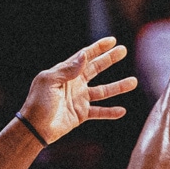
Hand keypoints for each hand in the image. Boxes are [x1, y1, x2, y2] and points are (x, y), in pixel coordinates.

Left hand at [20, 37, 138, 145]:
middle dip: (109, 59)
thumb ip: (68, 69)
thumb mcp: (50, 81)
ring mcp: (79, 99)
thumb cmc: (38, 102)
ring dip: (118, 86)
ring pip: (103, 91)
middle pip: (96, 69)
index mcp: (65, 72)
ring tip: (133, 82)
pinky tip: (122, 111)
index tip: (111, 41)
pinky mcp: (81, 114)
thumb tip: (84, 55)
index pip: (84, 57)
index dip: (98, 48)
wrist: (35, 127)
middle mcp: (75, 84)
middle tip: (123, 51)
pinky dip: (110, 112)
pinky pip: (99, 112)